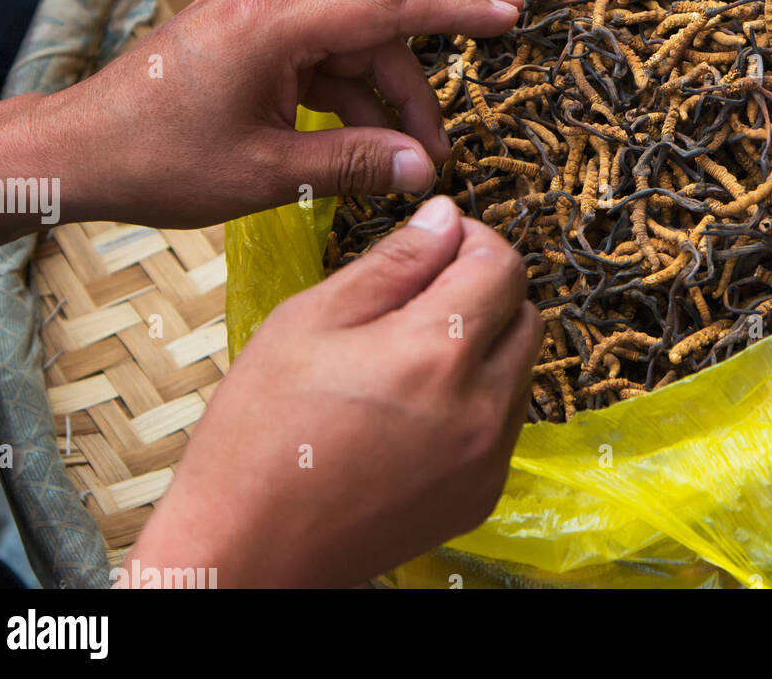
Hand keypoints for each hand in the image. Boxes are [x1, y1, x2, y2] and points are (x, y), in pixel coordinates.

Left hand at [4, 0, 520, 232]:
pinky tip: (379, 133)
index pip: (388, 0)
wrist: (74, 152)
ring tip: (428, 144)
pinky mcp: (253, 36)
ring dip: (397, 76)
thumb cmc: (157, 162)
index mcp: (273, 21)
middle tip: (506, 17)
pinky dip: (359, 86)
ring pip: (357, 25)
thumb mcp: (261, 174)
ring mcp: (260, 14)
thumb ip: (350, 164)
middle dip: (447, 2)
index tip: (511, 15)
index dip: (457, 8)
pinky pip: (326, 48)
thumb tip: (424, 170)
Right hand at [129, 197, 542, 586]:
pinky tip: (416, 406)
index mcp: (439, 351)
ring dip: (486, 345)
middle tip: (421, 297)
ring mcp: (487, 458)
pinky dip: (478, 399)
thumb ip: (393, 262)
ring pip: (521, 368)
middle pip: (525, 313)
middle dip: (485, 290)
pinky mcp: (481, 495)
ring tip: (411, 355)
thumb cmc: (260, 433)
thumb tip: (445, 217)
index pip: (505, 265)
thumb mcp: (311, 320)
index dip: (473, 240)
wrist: (246, 553)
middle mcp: (481, 406)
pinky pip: (505, 422)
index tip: (436, 245)